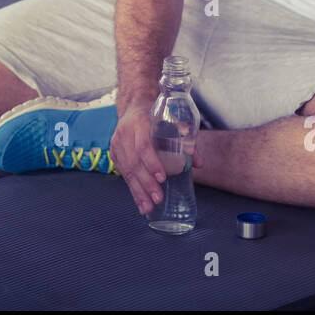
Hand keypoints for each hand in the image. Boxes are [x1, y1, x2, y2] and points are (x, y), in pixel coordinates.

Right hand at [110, 96, 199, 214]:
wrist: (133, 106)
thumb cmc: (155, 115)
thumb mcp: (171, 120)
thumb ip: (186, 140)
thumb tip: (199, 163)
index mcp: (139, 123)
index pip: (143, 145)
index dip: (152, 162)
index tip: (162, 178)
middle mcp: (124, 134)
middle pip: (134, 162)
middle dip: (146, 183)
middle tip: (158, 198)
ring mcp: (117, 145)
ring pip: (126, 171)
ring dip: (138, 192)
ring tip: (148, 208)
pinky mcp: (114, 155)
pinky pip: (123, 175)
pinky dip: (133, 191)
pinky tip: (140, 204)